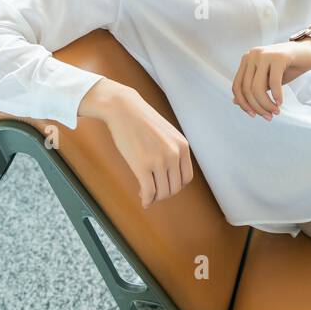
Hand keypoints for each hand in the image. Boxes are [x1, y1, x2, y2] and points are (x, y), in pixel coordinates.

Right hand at [80, 77, 193, 207]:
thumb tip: (170, 174)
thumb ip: (173, 150)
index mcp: (182, 146)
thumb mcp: (167, 133)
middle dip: (164, 193)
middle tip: (154, 191)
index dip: (175, 185)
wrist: (124, 109)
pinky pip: (149, 192)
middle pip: (175, 187)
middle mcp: (174, 154)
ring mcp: (159, 160)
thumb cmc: (142, 120)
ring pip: (162, 192)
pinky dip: (147, 200)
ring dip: (155, 197)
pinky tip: (143, 200)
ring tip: (146, 192)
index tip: (165, 185)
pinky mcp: (142, 166)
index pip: (186, 178)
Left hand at [231, 38, 310, 119]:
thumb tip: (235, 102)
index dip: (244, 104)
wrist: (308, 51)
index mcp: (247, 60)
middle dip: (258, 107)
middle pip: (247, 89)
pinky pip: (273, 82)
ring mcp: (264, 55)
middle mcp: (252, 55)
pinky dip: (277, 96)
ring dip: (266, 104)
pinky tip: (280, 102)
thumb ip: (253, 88)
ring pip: (258, 87)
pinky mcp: (278, 57)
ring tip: (276, 111)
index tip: (254, 115)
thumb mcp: (267, 79)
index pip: (237, 86)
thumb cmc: (287, 66)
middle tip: (269, 116)